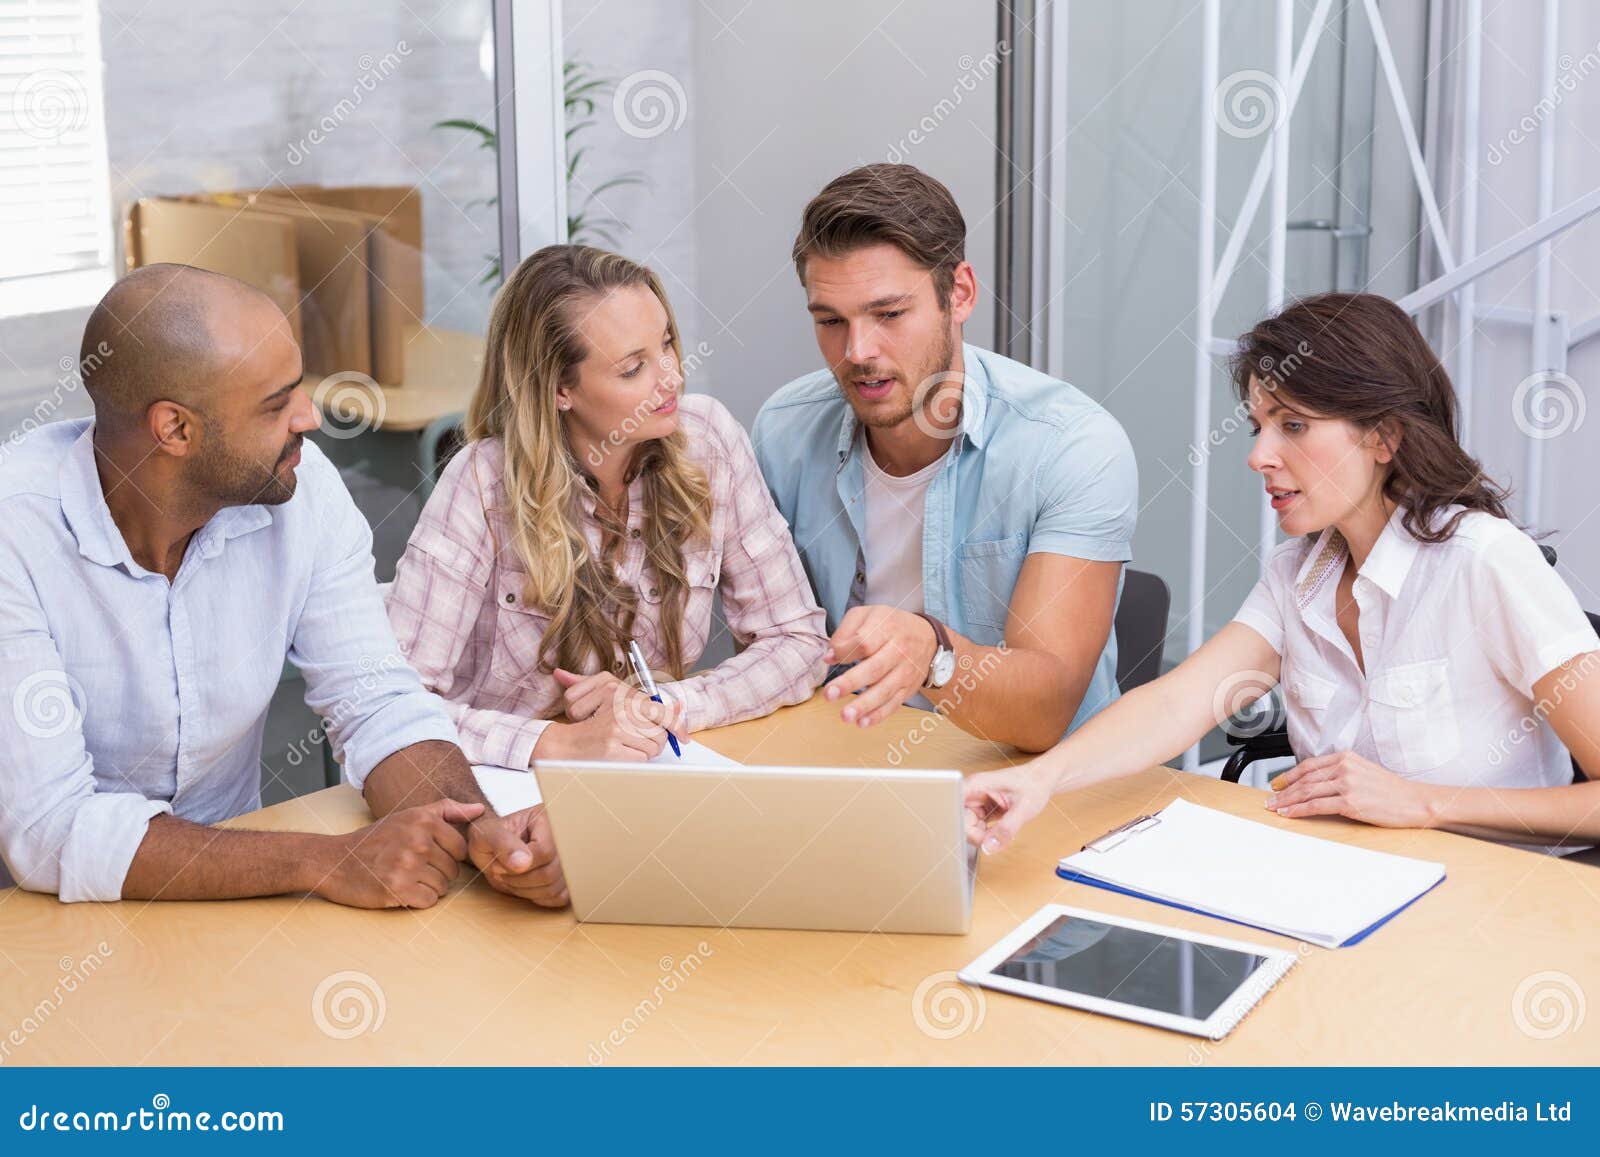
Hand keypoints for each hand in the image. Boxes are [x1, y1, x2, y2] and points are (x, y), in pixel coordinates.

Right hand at [315, 798, 482, 908]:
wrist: (335, 861)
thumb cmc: (376, 838)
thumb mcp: (409, 815)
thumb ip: (447, 810)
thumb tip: (480, 809)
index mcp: (424, 820)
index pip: (460, 849)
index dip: (447, 856)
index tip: (426, 855)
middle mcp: (418, 840)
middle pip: (453, 870)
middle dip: (437, 873)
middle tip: (411, 867)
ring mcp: (407, 865)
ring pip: (443, 887)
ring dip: (427, 887)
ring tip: (405, 877)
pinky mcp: (398, 889)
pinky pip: (429, 901)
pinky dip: (418, 900)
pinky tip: (401, 890)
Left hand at [468, 807, 568, 906]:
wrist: (491, 847)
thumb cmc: (489, 837)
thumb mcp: (487, 835)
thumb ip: (503, 844)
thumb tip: (523, 863)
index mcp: (547, 819)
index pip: (545, 850)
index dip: (520, 865)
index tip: (498, 865)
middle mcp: (562, 838)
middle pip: (551, 871)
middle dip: (520, 879)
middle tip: (502, 873)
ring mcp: (566, 859)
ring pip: (554, 887)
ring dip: (526, 890)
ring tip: (510, 878)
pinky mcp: (565, 879)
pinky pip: (559, 897)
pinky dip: (538, 897)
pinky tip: (524, 885)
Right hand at [541, 669, 677, 760]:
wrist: (567, 741)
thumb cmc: (596, 725)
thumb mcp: (620, 706)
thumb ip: (649, 706)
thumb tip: (679, 707)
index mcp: (624, 695)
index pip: (662, 710)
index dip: (677, 725)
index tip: (684, 738)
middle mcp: (622, 708)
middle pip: (660, 733)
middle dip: (656, 743)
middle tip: (643, 744)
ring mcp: (616, 727)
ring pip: (653, 746)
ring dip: (645, 752)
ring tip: (628, 747)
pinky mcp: (611, 746)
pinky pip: (641, 758)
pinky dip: (635, 759)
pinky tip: (622, 754)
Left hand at [822, 605, 938, 726]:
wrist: (928, 638)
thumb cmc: (891, 625)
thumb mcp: (868, 615)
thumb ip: (846, 632)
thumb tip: (829, 655)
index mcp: (887, 628)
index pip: (864, 642)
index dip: (845, 651)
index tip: (828, 658)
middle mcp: (899, 651)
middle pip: (874, 668)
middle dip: (851, 683)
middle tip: (830, 694)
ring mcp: (905, 672)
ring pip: (884, 690)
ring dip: (864, 705)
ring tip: (845, 715)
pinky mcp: (908, 689)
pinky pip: (894, 704)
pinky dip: (879, 715)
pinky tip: (862, 723)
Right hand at [962, 766, 1053, 852]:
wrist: (1042, 780)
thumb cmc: (1034, 784)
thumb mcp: (1023, 808)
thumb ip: (1006, 829)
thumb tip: (989, 847)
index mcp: (975, 785)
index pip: (954, 807)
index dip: (957, 824)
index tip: (976, 835)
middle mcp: (971, 793)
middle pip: (958, 821)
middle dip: (976, 835)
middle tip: (998, 836)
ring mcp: (975, 802)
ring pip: (967, 828)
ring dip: (983, 835)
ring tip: (1004, 829)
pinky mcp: (981, 811)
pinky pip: (977, 829)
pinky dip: (988, 835)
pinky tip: (1001, 829)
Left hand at [1266, 751, 1438, 827]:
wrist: (1416, 801)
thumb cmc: (1392, 791)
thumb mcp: (1364, 771)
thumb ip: (1342, 772)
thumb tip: (1317, 783)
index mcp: (1346, 757)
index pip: (1309, 766)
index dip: (1289, 775)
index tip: (1277, 783)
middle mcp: (1344, 767)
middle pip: (1304, 779)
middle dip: (1283, 790)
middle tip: (1270, 798)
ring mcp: (1347, 784)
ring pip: (1307, 792)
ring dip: (1287, 801)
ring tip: (1274, 807)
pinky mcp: (1350, 802)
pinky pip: (1316, 806)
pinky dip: (1299, 810)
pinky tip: (1289, 814)